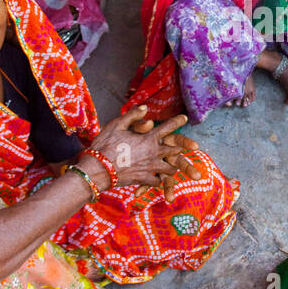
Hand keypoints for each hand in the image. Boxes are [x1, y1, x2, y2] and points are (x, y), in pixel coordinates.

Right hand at [87, 107, 202, 197]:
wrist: (97, 169)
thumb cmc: (104, 145)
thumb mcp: (117, 125)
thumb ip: (133, 116)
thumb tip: (145, 107)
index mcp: (148, 138)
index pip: (167, 128)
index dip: (177, 122)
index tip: (185, 118)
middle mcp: (153, 153)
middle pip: (174, 150)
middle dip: (182, 147)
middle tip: (191, 146)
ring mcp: (150, 168)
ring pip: (170, 169)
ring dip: (172, 166)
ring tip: (174, 166)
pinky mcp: (143, 180)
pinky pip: (157, 181)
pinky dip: (158, 180)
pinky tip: (157, 180)